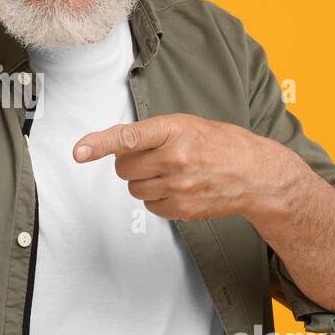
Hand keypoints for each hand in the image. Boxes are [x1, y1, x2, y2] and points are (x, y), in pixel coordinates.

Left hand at [72, 113, 310, 221]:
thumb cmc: (219, 144)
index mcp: (175, 130)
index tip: (78, 151)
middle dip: (131, 163)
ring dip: (143, 181)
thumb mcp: (187, 125)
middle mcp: (175, 158)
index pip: (129, 137)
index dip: (99, 144)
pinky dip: (156, 198)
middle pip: (123, 167)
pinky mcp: (181, 209)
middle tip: (154, 158)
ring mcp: (179, 186)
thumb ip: (151, 133)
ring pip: (133, 188)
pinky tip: (177, 188)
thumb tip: (113, 145)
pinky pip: (148, 205)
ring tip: (170, 173)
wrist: (255, 173)